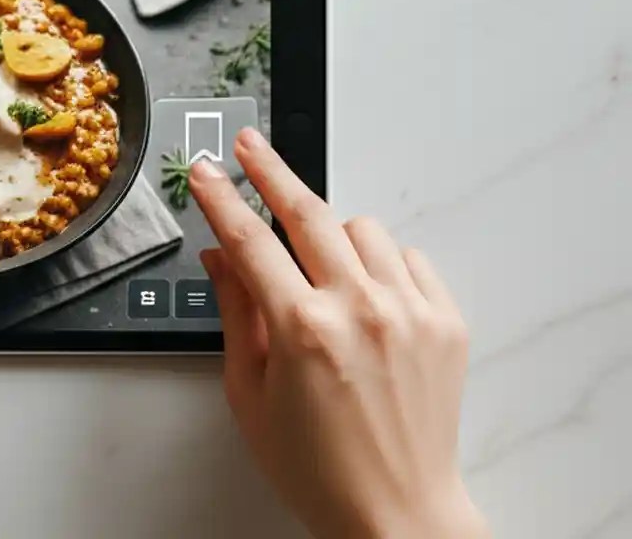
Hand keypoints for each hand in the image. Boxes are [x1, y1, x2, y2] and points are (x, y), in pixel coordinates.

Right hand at [190, 128, 488, 538]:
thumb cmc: (317, 467)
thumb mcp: (249, 394)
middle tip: (249, 147)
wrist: (397, 511)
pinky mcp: (445, 320)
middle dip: (270, 170)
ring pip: (361, 228)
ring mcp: (409, 311)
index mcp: (302, 329)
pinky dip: (380, 262)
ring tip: (317, 266)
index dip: (219, 197)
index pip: (249, 239)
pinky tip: (363, 291)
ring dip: (330, 232)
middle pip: (307, 210)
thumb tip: (222, 258)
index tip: (204, 171)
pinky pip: (407, 257)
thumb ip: (236, 314)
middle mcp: (360, 309)